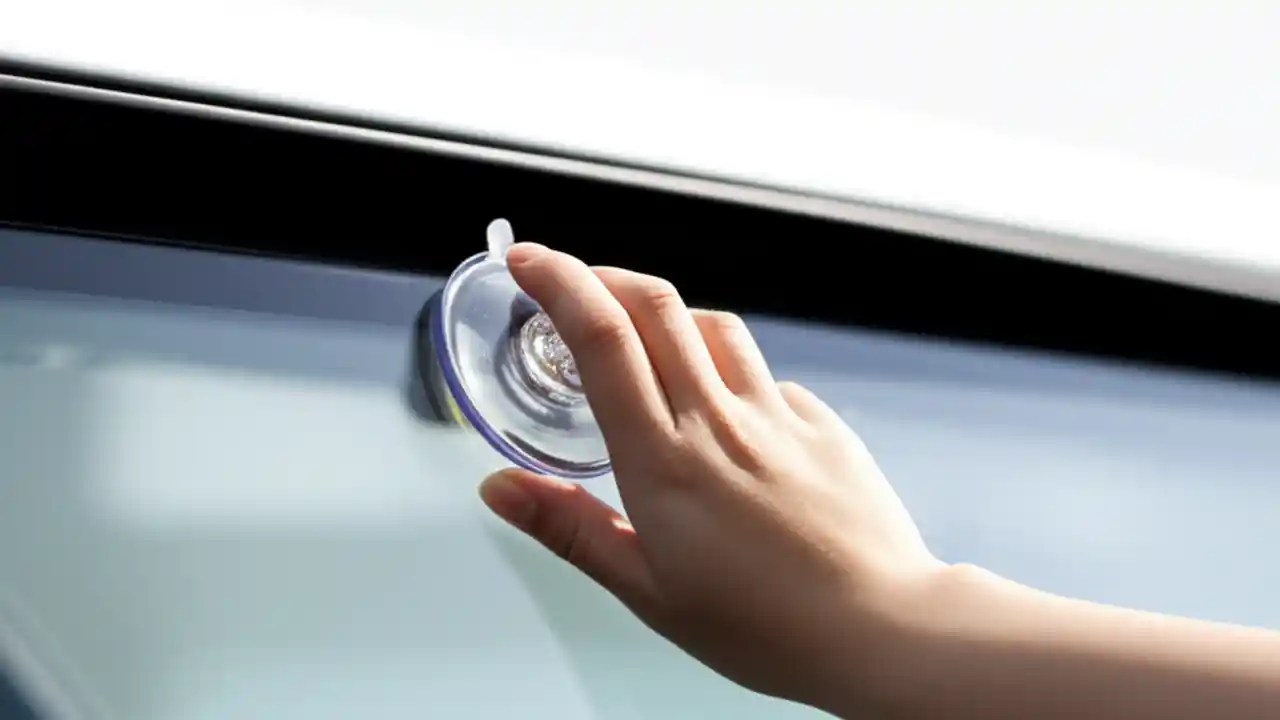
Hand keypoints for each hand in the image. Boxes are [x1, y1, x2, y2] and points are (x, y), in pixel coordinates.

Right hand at [477, 242, 942, 714]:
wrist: (879, 629)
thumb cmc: (762, 626)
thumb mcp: (646, 590)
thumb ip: (570, 528)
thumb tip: (499, 488)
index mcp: (663, 462)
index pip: (603, 340)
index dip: (559, 284)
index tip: (528, 261)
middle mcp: (718, 422)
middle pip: (656, 304)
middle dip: (602, 274)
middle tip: (570, 281)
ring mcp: (776, 415)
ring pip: (713, 325)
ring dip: (667, 313)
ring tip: (644, 338)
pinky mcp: (821, 423)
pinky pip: (764, 374)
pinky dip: (729, 370)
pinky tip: (724, 409)